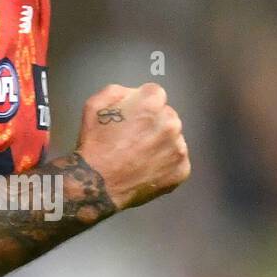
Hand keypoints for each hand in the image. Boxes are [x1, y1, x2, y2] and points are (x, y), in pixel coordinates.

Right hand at [75, 82, 189, 210]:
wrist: (97, 185)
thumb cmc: (94, 146)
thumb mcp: (94, 106)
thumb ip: (118, 92)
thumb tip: (133, 94)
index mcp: (151, 104)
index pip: (155, 94)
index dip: (142, 106)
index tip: (133, 118)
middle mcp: (170, 123)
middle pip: (167, 116)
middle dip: (154, 124)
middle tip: (135, 139)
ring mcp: (178, 148)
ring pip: (174, 139)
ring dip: (161, 144)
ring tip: (141, 156)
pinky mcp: (182, 170)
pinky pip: (178, 161)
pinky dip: (166, 164)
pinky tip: (148, 169)